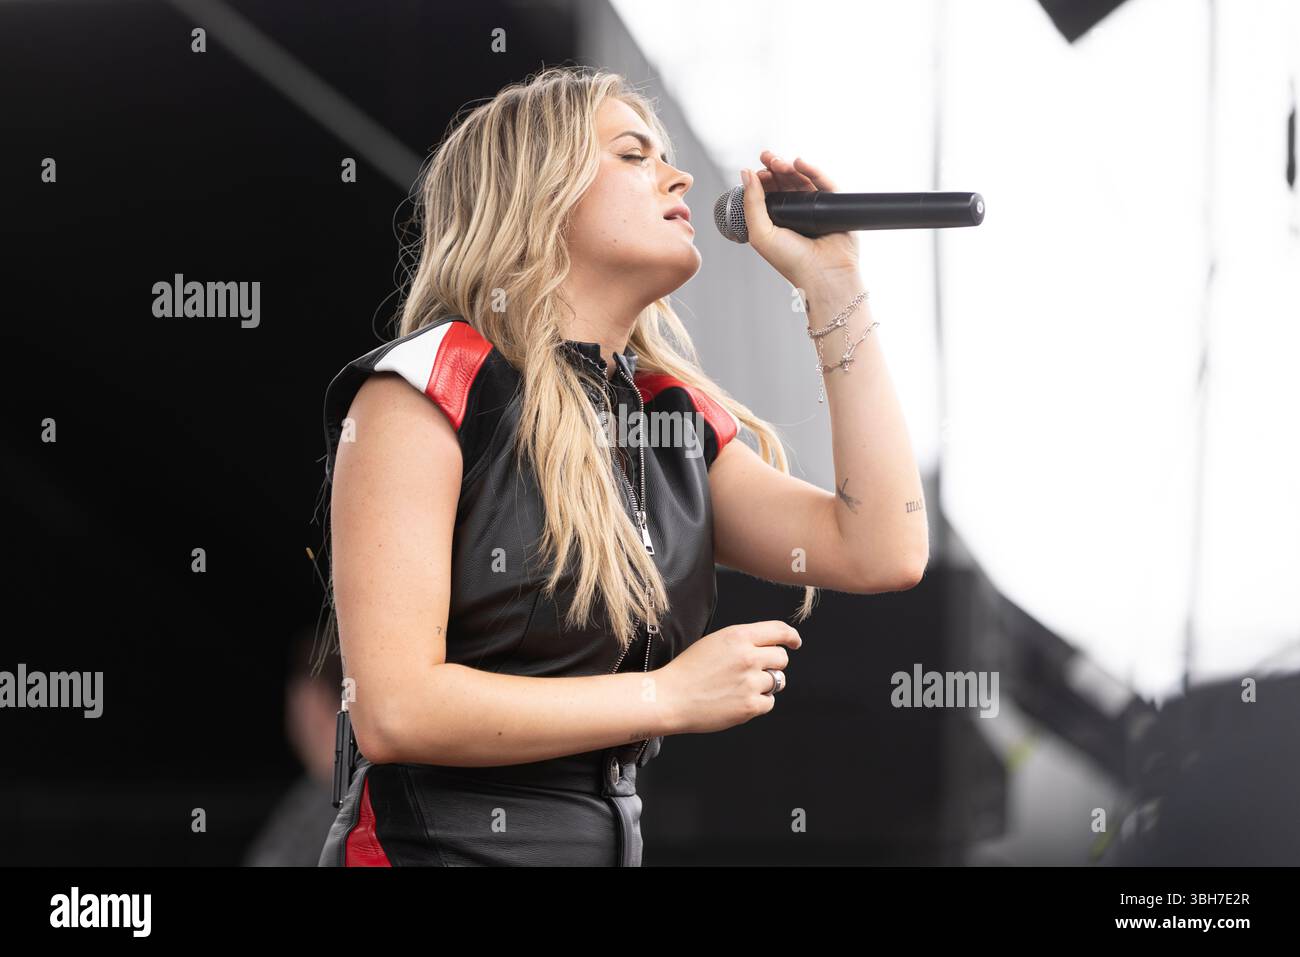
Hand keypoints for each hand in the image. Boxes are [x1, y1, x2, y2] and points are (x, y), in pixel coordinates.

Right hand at [656, 620, 801, 734]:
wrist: (669, 697)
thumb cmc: (689, 670)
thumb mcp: (715, 643)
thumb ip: (743, 642)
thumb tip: (769, 649)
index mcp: (738, 636)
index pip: (779, 631)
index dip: (791, 637)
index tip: (795, 642)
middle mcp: (748, 657)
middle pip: (781, 658)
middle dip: (772, 665)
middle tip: (753, 672)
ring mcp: (750, 682)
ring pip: (778, 681)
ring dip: (765, 685)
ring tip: (740, 688)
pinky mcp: (750, 706)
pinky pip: (769, 703)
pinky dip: (758, 703)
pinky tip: (737, 701)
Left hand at [742, 151, 860, 289]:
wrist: (823, 274)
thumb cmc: (791, 261)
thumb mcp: (760, 233)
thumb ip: (751, 203)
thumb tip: (745, 173)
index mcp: (777, 221)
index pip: (769, 193)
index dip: (762, 179)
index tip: (756, 172)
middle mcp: (796, 213)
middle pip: (785, 182)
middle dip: (775, 168)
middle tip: (767, 158)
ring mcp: (815, 208)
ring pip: (803, 179)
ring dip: (789, 167)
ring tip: (779, 163)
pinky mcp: (834, 206)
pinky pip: (824, 182)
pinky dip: (812, 170)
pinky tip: (799, 163)